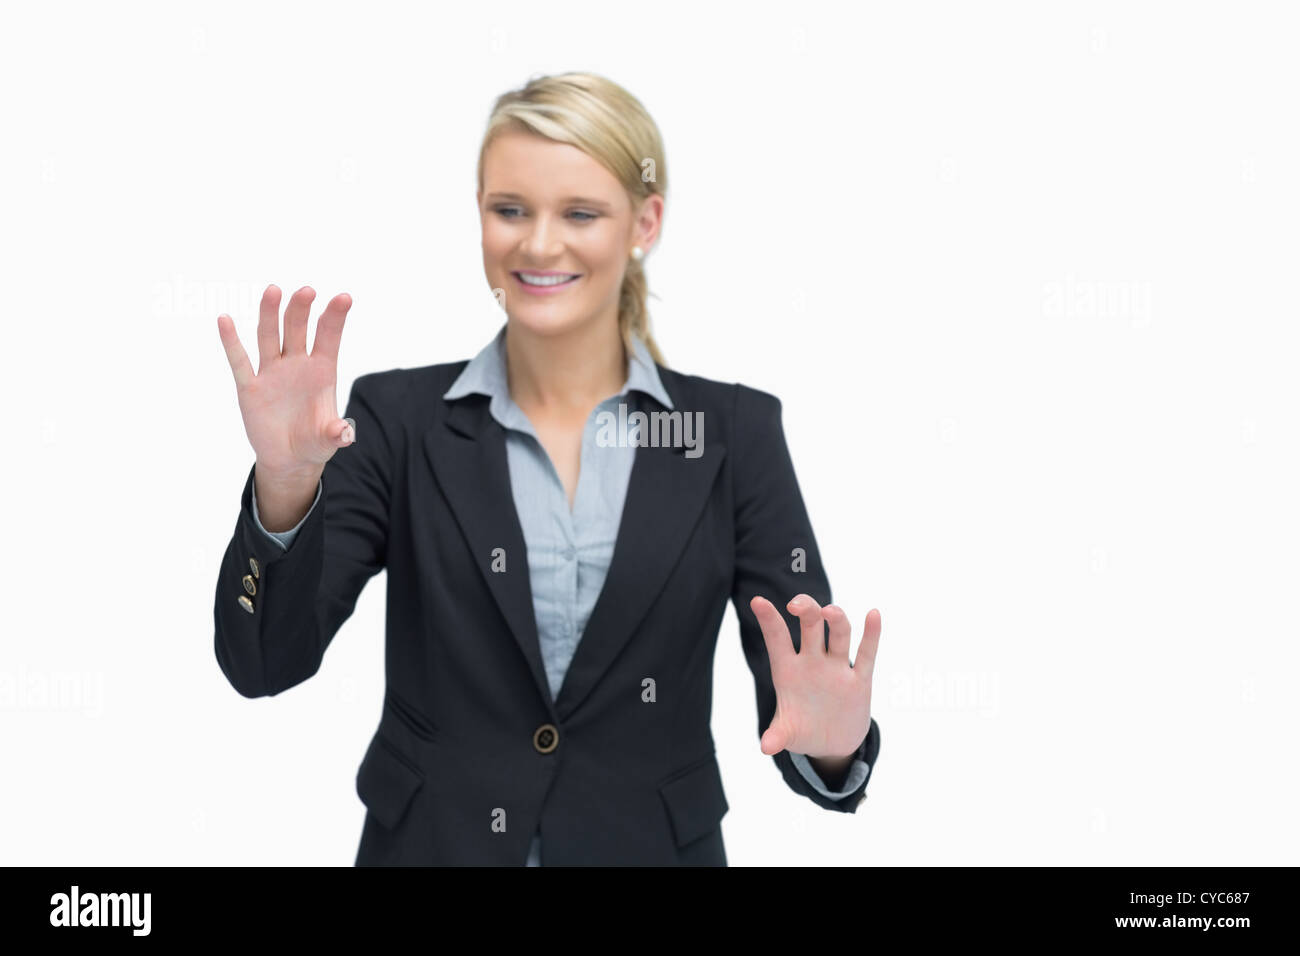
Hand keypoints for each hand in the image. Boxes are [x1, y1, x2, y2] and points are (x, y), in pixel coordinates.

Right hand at [217, 284, 355, 478]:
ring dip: (270, 314)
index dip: (335, 318)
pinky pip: (239, 362)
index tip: (344, 298)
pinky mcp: (250, 387)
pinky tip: (225, 320)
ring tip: (273, 290)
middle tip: (307, 290)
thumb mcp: (328, 440)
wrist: (289, 459)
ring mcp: (272, 373)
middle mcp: (297, 365)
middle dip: (301, 310)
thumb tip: (344, 432)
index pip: (329, 338)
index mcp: (322, 372)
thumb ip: (335, 434)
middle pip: (297, 330)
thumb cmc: (314, 442)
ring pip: (270, 337)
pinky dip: (231, 342)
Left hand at [748, 593, 880, 759]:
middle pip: (810, 626)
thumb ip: (777, 735)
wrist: (830, 744)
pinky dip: (871, 635)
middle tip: (796, 605)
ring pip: (838, 634)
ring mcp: (837, 668)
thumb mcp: (788, 734)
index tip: (758, 601)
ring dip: (836, 619)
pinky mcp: (860, 681)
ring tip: (829, 612)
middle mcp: (812, 662)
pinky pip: (867, 654)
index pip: (777, 639)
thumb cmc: (802, 731)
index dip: (768, 620)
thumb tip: (766, 747)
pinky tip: (873, 614)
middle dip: (806, 611)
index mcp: (788, 670)